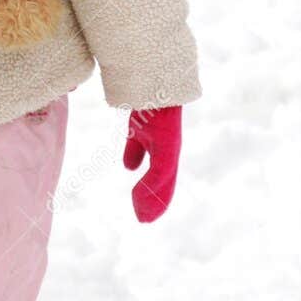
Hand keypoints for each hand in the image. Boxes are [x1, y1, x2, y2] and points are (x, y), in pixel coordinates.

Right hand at [124, 105, 181, 222]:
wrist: (154, 79)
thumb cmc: (147, 102)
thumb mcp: (137, 131)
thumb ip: (135, 150)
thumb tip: (129, 168)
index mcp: (162, 150)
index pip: (160, 178)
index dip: (152, 196)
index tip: (143, 214)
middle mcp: (169, 150)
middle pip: (165, 183)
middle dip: (154, 204)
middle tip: (144, 221)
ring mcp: (170, 146)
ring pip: (164, 180)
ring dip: (153, 199)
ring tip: (143, 216)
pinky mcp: (169, 141)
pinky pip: (162, 169)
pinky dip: (152, 185)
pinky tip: (143, 196)